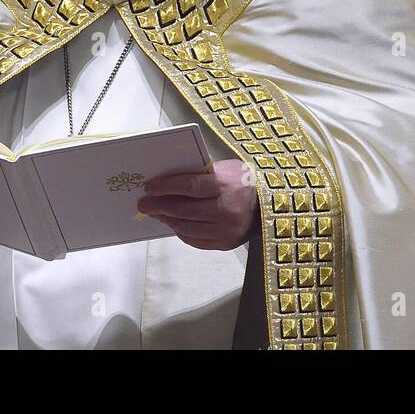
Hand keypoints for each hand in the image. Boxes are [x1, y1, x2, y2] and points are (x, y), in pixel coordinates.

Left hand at [136, 160, 259, 250]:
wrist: (271, 205)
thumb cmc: (244, 181)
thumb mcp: (225, 169)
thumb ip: (200, 176)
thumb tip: (168, 182)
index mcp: (225, 185)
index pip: (189, 186)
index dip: (166, 187)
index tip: (149, 187)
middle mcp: (225, 210)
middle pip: (184, 209)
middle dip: (160, 206)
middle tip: (144, 204)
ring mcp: (225, 230)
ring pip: (187, 227)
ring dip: (167, 220)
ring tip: (156, 213)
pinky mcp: (225, 244)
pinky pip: (195, 240)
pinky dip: (181, 232)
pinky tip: (173, 224)